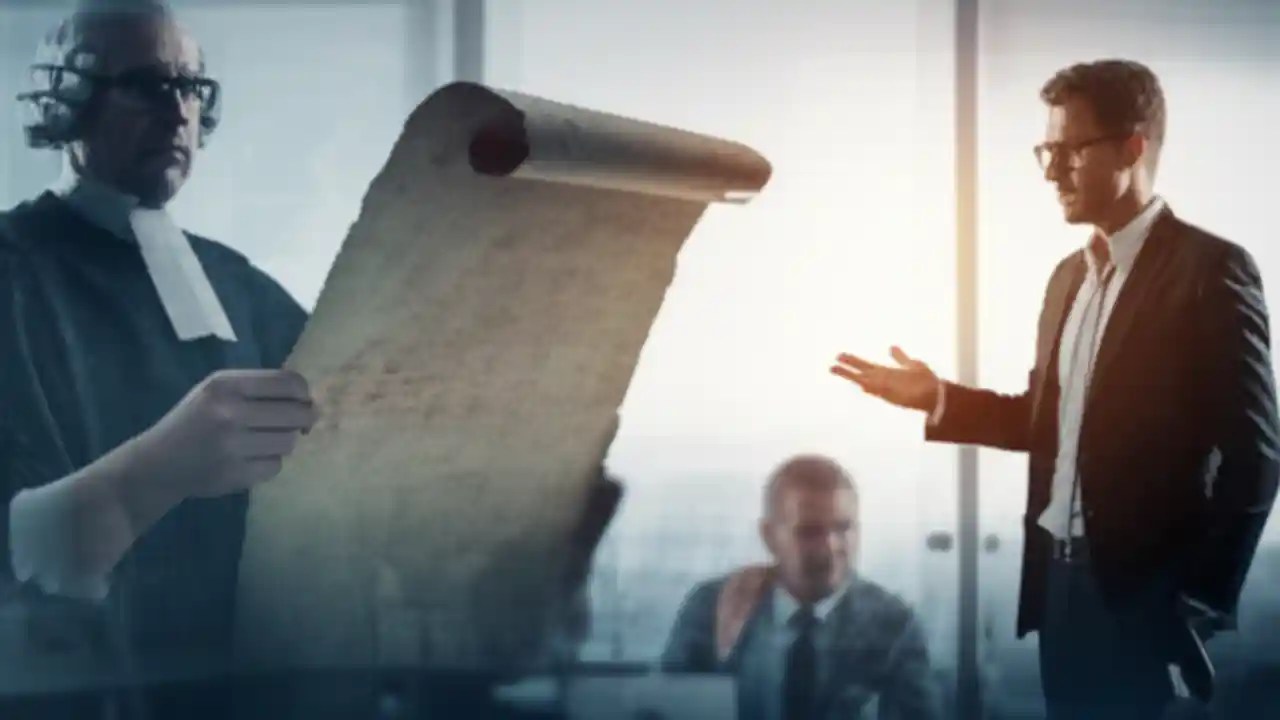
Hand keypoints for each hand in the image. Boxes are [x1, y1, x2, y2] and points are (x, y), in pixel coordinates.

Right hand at [124, 369, 318, 501]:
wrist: (157, 464)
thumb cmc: (194, 420)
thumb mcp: (217, 391)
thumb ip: (258, 387)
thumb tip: (308, 398)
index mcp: (226, 385)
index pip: (288, 383)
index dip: (305, 393)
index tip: (304, 402)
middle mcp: (230, 413)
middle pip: (296, 413)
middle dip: (305, 419)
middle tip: (300, 424)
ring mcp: (232, 446)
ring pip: (289, 442)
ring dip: (284, 442)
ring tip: (264, 442)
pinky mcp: (235, 474)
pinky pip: (275, 466)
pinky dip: (269, 463)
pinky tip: (250, 460)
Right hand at [829, 346, 939, 411]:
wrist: (935, 394)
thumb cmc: (925, 381)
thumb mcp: (912, 364)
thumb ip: (900, 357)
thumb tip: (891, 347)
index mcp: (887, 373)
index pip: (867, 367)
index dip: (854, 362)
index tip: (841, 356)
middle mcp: (883, 379)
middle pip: (862, 372)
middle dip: (848, 366)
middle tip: (833, 361)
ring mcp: (886, 386)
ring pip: (863, 379)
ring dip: (849, 374)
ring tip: (834, 368)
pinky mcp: (891, 392)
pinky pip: (875, 387)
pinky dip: (865, 383)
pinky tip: (855, 380)